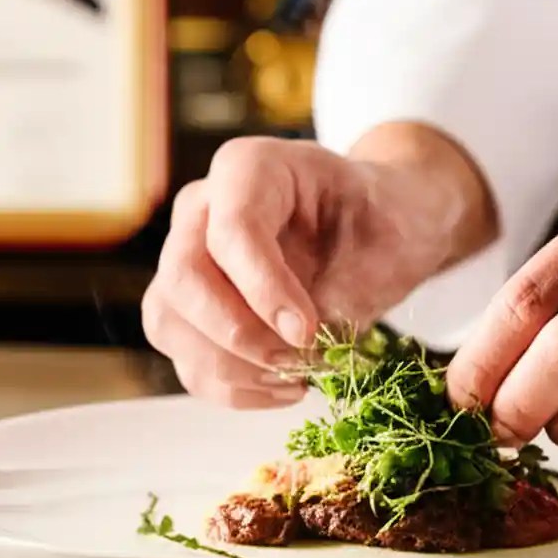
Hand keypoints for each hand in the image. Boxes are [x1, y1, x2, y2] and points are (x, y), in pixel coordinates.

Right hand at [143, 123, 492, 408]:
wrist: (378, 231)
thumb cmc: (383, 220)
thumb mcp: (389, 232)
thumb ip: (345, 283)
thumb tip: (300, 345)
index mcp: (250, 169)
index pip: (231, 228)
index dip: (263, 288)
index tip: (307, 331)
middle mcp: (202, 209)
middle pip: (183, 276)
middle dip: (238, 333)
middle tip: (298, 361)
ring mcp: (186, 258)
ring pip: (168, 321)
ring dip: (229, 367)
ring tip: (296, 379)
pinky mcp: (188, 310)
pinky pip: (185, 358)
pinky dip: (230, 388)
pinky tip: (282, 388)